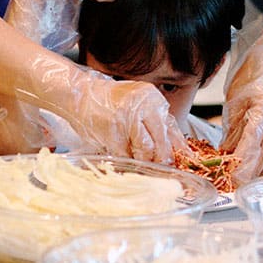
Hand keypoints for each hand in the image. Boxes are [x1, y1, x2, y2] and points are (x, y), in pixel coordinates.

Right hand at [18, 59, 184, 162]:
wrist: (79, 94)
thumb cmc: (108, 101)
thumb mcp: (136, 101)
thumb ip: (153, 119)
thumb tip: (174, 147)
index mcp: (151, 98)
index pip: (171, 127)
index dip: (178, 147)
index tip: (183, 160)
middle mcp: (142, 106)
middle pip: (161, 141)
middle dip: (162, 158)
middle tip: (163, 167)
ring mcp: (127, 119)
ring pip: (146, 150)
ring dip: (145, 161)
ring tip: (141, 162)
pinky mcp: (113, 133)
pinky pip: (126, 155)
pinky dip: (128, 161)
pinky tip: (127, 160)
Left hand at [221, 7, 262, 184]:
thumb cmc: (260, 68)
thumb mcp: (240, 94)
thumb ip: (235, 122)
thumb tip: (225, 150)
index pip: (254, 142)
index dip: (243, 162)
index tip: (232, 176)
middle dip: (246, 173)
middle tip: (229, 186)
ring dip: (252, 170)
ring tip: (234, 183)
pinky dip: (256, 159)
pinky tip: (245, 168)